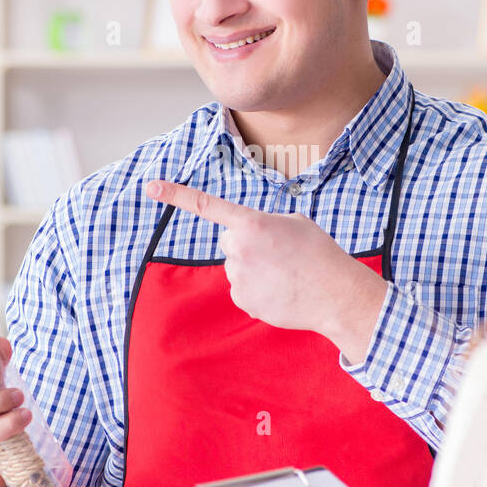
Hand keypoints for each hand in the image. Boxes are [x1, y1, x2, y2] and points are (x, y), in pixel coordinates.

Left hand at [145, 179, 388, 360]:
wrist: (336, 294)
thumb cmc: (320, 254)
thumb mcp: (296, 223)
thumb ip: (266, 223)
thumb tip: (254, 238)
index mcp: (251, 223)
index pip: (206, 205)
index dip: (176, 195)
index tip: (150, 186)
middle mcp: (238, 249)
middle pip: (230, 240)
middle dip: (248, 243)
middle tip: (279, 252)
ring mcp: (238, 277)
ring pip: (237, 266)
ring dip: (255, 267)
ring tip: (285, 273)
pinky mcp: (242, 300)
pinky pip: (243, 288)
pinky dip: (258, 289)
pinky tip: (281, 290)